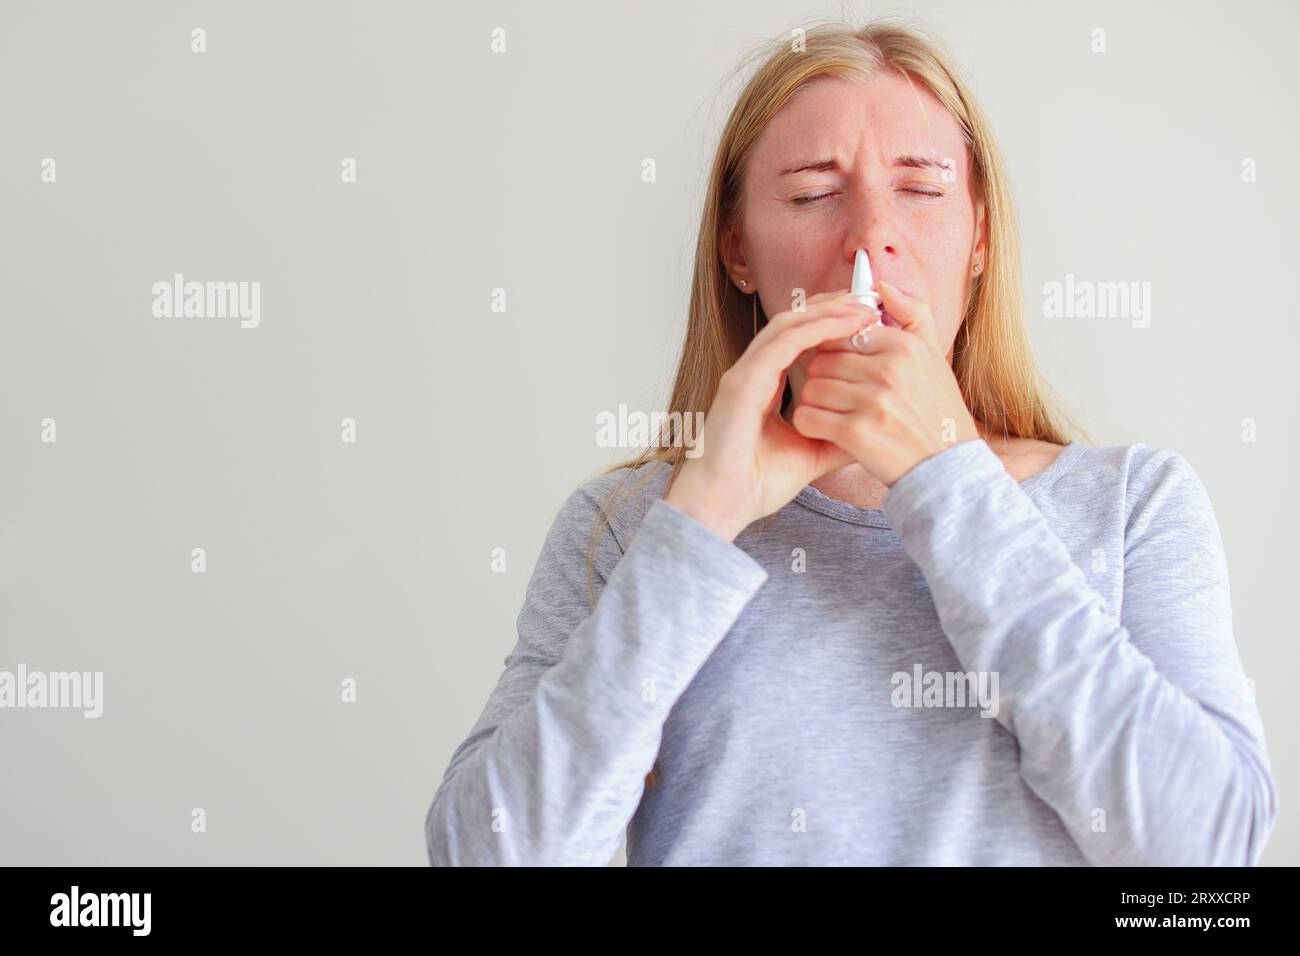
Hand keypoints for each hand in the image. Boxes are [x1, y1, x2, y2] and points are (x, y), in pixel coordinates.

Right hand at [664, 290, 875, 539]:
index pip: (799, 339)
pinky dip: (815, 328)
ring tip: (863, 305)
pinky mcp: (742, 382)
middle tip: (870, 298)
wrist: (723, 505)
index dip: (831, 322)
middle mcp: (752, 372)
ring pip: (788, 324)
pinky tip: (844, 323)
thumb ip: (838, 433)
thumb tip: (874, 425)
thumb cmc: (755, 484)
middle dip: (832, 306)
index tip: (867, 318)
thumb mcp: (812, 452)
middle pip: (794, 322)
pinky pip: (782, 343)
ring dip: (828, 310)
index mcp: (764, 385)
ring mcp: (744, 374)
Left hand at [789, 281, 979, 487]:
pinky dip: (810, 424)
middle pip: (822, 359)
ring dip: (815, 402)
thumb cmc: (936, 410)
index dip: (836, 351)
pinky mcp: (858, 434)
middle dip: (823, 377)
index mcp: (904, 346)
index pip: (842, 332)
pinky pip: (808, 417)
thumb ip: (912, 313)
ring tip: (835, 413)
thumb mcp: (934, 355)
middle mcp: (889, 370)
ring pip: (812, 387)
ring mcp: (873, 402)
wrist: (948, 468)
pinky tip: (826, 430)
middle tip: (840, 395)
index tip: (845, 369)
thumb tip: (881, 285)